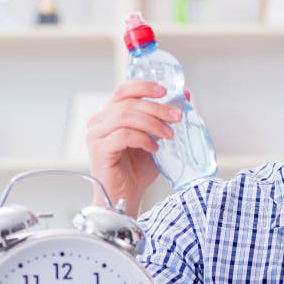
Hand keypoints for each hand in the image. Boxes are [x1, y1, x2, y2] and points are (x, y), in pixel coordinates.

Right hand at [87, 80, 191, 216]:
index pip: (124, 90)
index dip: (144, 86)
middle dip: (157, 108)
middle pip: (129, 103)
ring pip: (126, 116)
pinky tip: (154, 148)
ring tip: (169, 135)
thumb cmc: (138, 170)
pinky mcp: (99, 150)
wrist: (126, 197)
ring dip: (152, 123)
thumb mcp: (157, 139)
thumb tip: (187, 95)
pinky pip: (123, 135)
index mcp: (110, 114)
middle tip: (177, 117)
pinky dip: (143, 139)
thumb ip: (167, 118)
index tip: (166, 91)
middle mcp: (99, 121)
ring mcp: (96, 135)